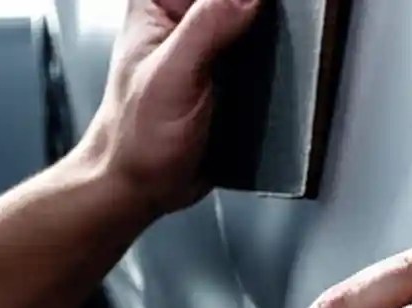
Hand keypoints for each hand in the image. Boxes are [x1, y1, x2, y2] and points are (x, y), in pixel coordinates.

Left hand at [74, 0, 259, 213]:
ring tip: (260, 72)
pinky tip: (271, 80)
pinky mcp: (229, 73)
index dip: (237, 1)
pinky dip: (274, 66)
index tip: (257, 14)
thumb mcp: (172, 75)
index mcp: (158, 3)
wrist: (144, 185)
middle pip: (237, 3)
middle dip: (260, 18)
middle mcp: (183, 18)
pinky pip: (262, 55)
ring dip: (271, 42)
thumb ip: (208, 27)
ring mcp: (209, 45)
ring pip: (255, 24)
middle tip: (250, 56)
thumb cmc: (137, 137)